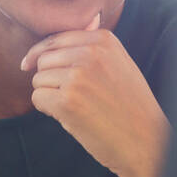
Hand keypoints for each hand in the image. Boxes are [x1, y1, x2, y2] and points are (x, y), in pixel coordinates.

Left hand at [21, 11, 169, 176]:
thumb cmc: (131, 106)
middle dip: (49, 77)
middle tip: (69, 95)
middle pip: (44, 59)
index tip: (30, 64)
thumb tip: (62, 35)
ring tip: (75, 106)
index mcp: (103, 40)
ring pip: (38, 79)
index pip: (55, 39)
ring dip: (49, 94)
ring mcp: (78, 76)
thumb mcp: (119, 63)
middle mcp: (90, 54)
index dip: (41, 54)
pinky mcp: (67, 101)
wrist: (146, 141)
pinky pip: (37, 97)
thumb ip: (93, 47)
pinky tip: (68, 116)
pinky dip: (46, 109)